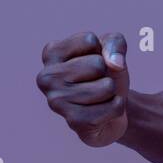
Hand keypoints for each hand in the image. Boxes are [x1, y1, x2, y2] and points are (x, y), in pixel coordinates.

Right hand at [36, 31, 129, 146]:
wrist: (111, 106)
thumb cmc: (106, 73)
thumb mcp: (112, 48)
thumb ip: (114, 43)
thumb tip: (115, 64)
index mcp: (51, 53)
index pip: (89, 40)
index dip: (101, 50)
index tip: (92, 60)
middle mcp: (47, 77)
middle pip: (97, 64)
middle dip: (106, 72)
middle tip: (97, 81)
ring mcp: (56, 101)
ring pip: (106, 87)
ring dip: (111, 91)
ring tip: (100, 96)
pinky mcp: (73, 122)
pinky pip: (113, 107)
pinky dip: (116, 107)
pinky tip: (102, 111)